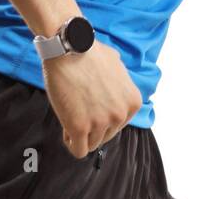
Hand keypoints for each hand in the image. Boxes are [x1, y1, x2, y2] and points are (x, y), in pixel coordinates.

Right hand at [41, 39, 143, 158]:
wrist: (69, 48)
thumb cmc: (89, 53)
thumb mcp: (117, 66)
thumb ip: (121, 84)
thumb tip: (117, 89)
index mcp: (133, 102)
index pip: (118, 125)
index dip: (102, 117)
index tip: (91, 105)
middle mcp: (120, 114)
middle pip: (105, 136)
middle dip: (91, 126)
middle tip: (78, 107)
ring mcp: (101, 122)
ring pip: (91, 144)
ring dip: (80, 133)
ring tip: (71, 113)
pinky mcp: (80, 127)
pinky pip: (78, 150)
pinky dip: (71, 141)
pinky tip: (66, 127)